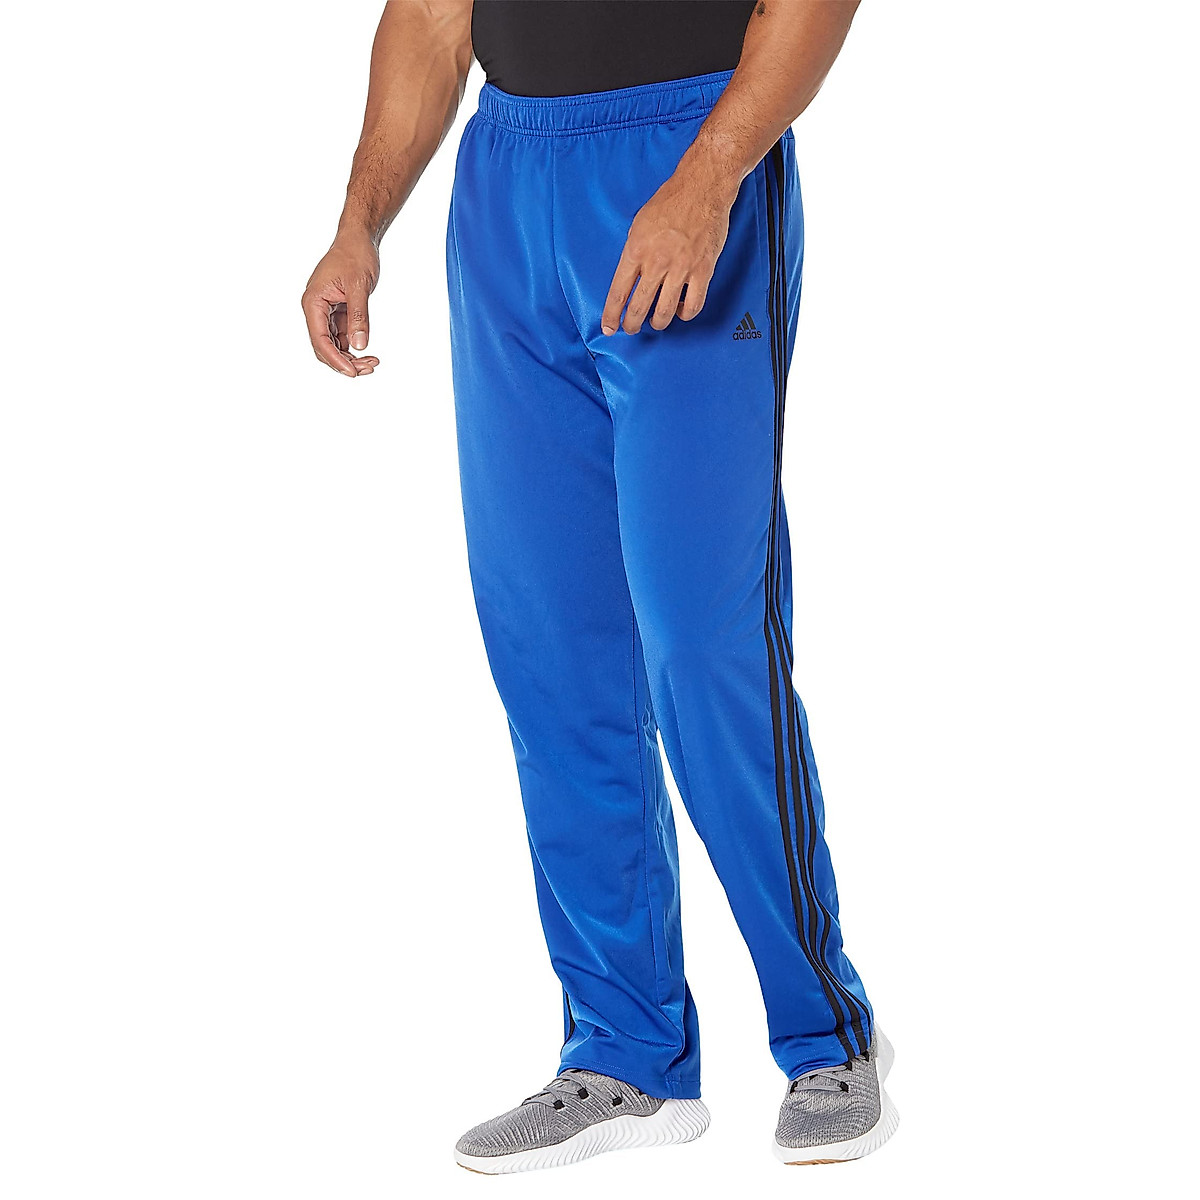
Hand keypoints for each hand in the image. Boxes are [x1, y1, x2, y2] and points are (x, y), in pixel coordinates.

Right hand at [302, 237, 380, 376]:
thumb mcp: (359, 287)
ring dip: (350, 356)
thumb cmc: (355, 255)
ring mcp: (326, 311)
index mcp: (313, 302)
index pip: (320, 339)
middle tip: (368, 369)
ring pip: (333, 343)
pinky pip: (342, 335)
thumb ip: (359, 317)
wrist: (358, 239)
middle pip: (324, 346)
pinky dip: (353, 345)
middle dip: (344, 361)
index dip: (335, 359)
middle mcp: (316, 309)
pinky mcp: (337, 311)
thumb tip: (360, 345)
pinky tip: (368, 353)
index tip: (352, 372)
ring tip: (372, 363)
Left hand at [602, 158, 738, 335]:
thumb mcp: (639, 224)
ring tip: (655, 321)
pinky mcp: (703, 271)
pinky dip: (684, 314)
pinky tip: (680, 308)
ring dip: (657, 323)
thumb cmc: (670, 201)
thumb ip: (634, 252)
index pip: (618, 292)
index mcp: (636, 250)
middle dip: (631, 324)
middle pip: (639, 307)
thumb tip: (630, 275)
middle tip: (630, 328)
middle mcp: (656, 262)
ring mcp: (681, 268)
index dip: (611, 315)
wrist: (702, 187)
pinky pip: (693, 305)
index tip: (609, 328)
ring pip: (664, 312)